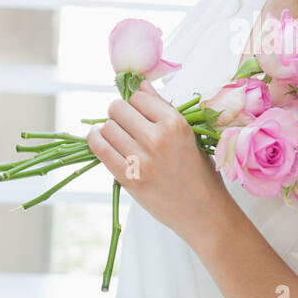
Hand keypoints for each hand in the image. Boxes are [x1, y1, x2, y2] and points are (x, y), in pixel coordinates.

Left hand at [87, 80, 232, 245]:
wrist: (203, 212)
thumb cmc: (200, 174)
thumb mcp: (189, 136)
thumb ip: (163, 110)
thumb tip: (141, 85)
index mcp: (176, 124)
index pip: (139, 96)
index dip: (136, 103)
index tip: (137, 112)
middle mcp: (158, 138)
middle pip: (119, 108)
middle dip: (118, 113)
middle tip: (124, 124)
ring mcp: (141, 159)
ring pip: (107, 127)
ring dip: (108, 128)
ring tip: (116, 136)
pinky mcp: (128, 178)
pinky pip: (100, 148)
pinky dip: (95, 140)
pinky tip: (98, 138)